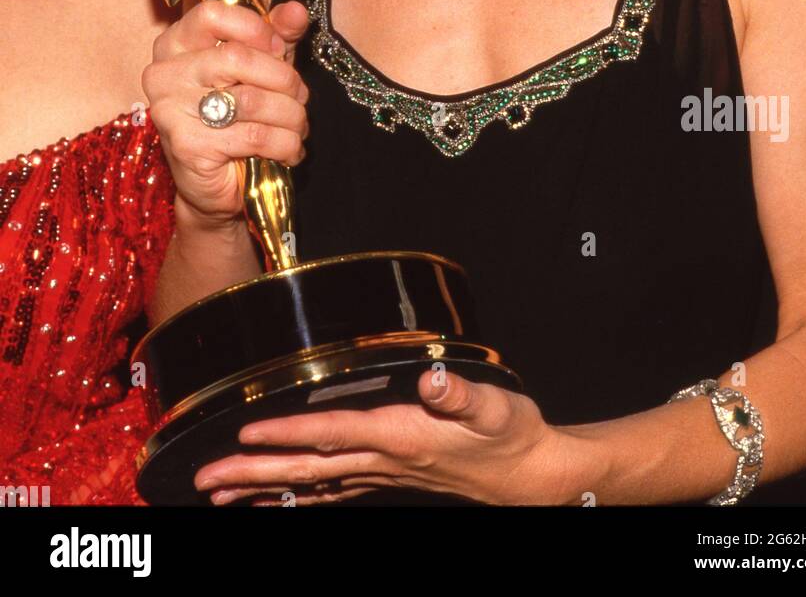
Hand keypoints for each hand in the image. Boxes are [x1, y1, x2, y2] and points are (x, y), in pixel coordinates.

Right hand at [142, 0, 310, 224]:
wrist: (215, 183)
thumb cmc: (236, 116)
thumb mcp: (259, 67)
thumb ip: (276, 35)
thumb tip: (297, 11)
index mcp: (175, 44)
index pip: (211, 14)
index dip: (256, 29)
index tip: (279, 50)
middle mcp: (164, 73)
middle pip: (237, 57)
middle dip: (284, 79)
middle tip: (299, 97)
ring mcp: (170, 110)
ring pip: (252, 99)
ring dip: (291, 115)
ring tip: (298, 126)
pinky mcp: (188, 146)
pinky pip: (255, 135)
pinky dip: (284, 143)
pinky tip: (289, 150)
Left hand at [193, 369, 588, 505]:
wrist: (530, 476)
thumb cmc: (513, 435)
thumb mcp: (495, 406)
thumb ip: (460, 392)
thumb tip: (433, 377)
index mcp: (401, 436)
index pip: (333, 433)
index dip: (290, 433)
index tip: (247, 435)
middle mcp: (384, 461)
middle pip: (307, 469)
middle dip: (254, 475)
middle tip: (206, 482)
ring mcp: (383, 475)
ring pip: (311, 484)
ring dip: (264, 489)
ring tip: (219, 495)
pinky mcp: (388, 478)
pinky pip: (331, 490)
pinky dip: (298, 494)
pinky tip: (276, 497)